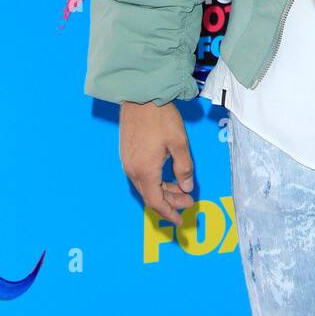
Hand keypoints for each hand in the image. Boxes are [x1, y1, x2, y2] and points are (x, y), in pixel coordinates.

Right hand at [119, 100, 195, 227]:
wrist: (139, 95)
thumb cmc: (160, 118)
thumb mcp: (179, 143)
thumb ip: (183, 168)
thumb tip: (186, 188)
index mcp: (145, 171)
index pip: (156, 202)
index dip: (169, 213)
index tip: (179, 220)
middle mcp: (132, 170)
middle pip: (150, 195)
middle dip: (169, 202)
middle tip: (187, 200)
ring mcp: (127, 162)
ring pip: (145, 186)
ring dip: (162, 191)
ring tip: (180, 188)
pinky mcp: (126, 153)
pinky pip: (140, 175)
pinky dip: (154, 181)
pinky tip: (166, 175)